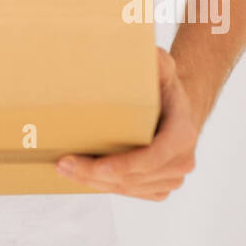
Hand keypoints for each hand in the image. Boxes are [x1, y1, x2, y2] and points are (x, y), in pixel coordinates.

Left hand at [56, 49, 197, 200]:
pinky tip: (82, 176)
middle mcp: (181, 161)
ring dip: (94, 183)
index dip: (125, 165)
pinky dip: (105, 186)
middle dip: (95, 174)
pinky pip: (130, 193)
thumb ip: (156, 60)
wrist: (178, 109)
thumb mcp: (162, 66)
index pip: (153, 157)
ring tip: (64, 169)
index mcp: (183, 134)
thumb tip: (144, 52)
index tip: (98, 167)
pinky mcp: (160, 187)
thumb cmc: (164, 85)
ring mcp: (172, 178)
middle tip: (62, 164)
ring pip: (128, 189)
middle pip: (134, 178)